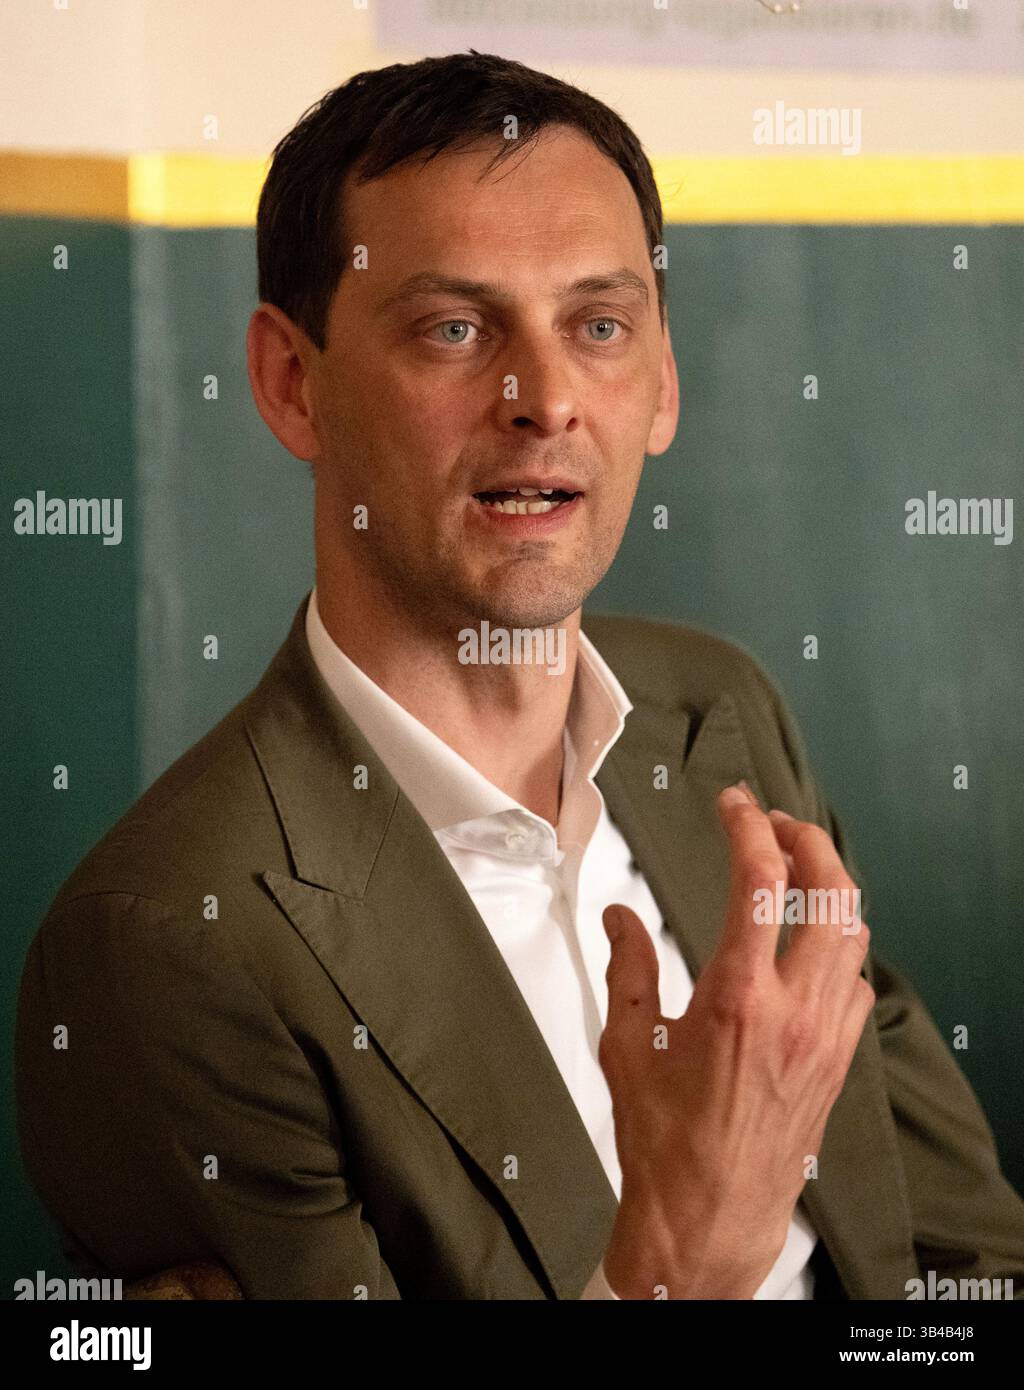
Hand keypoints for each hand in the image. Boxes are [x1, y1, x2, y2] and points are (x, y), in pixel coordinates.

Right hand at [598, 784, 873, 1298]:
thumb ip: (628, 968)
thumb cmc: (666, 1143)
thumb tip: (620, 917)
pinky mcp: (836, 1061)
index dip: (750, 826)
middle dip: (809, 841)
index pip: (761, 882)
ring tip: (798, 871)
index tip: (734, 805)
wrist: (709, 1217)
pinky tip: (811, 950)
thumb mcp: (627, 1047)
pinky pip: (856, 985)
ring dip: (830, 889)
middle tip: (778, 823)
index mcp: (737, 997)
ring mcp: (825, 1036)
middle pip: (832, 894)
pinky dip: (839, 949)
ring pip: (853, 935)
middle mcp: (794, 1010)